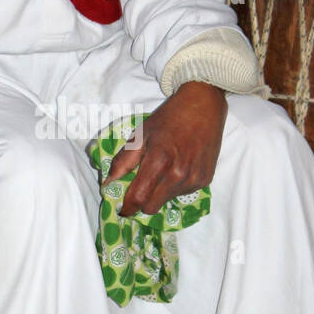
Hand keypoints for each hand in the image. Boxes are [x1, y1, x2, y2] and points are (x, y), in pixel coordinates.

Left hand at [104, 82, 227, 216]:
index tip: (122, 207)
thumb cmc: (168, 118)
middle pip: (152, 207)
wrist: (203, 105)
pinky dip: (176, 186)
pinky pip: (183, 193)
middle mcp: (178, 174)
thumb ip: (123, 161)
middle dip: (142, 201)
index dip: (127, 206)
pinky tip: (179, 166)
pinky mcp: (205, 179)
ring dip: (160, 192)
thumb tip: (108, 183)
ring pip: (168, 201)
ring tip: (164, 169)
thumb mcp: (141, 135)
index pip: (139, 198)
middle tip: (140, 188)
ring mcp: (194, 179)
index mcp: (159, 161)